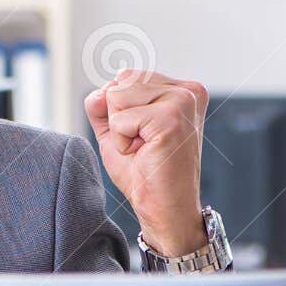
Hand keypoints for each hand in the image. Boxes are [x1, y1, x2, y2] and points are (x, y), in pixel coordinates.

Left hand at [84, 68, 207, 256]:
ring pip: (117, 95)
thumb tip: (98, 92)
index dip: (121, 111)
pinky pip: (119, 119)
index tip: (144, 136)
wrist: (164, 209)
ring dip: (120, 129)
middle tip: (143, 144)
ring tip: (144, 148)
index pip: (126, 76)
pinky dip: (122, 142)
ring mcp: (181, 102)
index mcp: (181, 89)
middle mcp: (187, 90)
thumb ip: (103, 107)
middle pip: (121, 81)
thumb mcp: (116, 132)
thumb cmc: (145, 173)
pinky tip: (144, 155)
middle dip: (119, 117)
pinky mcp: (171, 119)